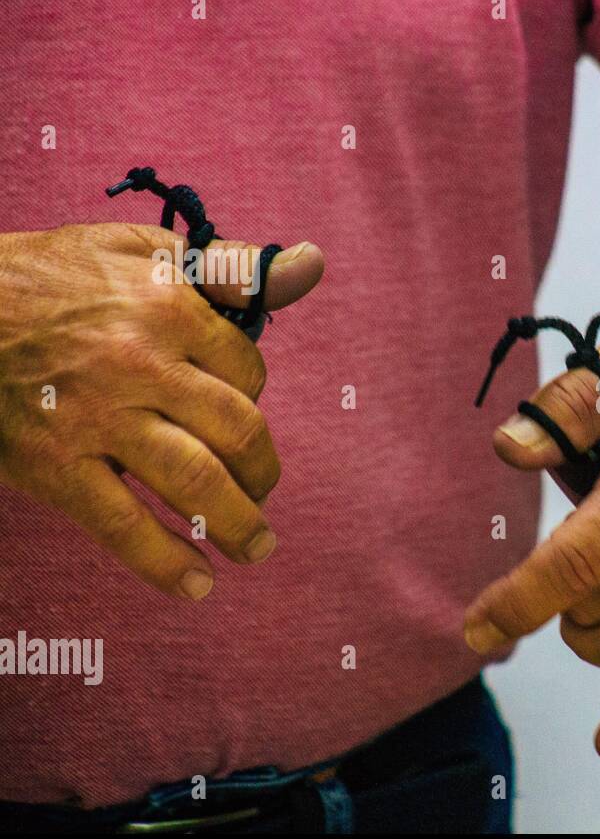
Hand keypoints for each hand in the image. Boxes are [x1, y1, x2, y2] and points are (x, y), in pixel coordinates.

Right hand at [0, 222, 323, 598]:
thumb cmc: (48, 277)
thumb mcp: (139, 253)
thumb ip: (229, 267)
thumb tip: (312, 264)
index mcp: (167, 309)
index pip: (247, 371)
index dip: (252, 398)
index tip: (238, 412)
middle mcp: (140, 364)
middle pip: (237, 431)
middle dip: (262, 471)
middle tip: (262, 491)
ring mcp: (97, 419)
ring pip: (195, 481)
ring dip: (238, 524)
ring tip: (255, 547)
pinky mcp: (53, 465)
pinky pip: (122, 524)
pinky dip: (165, 562)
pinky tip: (197, 584)